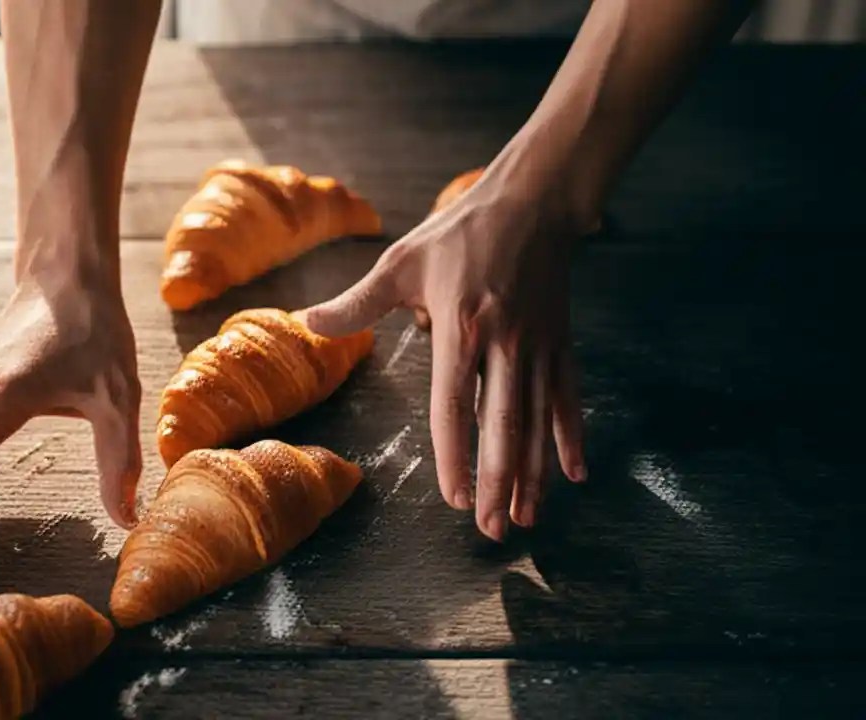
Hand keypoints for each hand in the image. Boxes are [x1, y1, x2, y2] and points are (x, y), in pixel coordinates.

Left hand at [304, 168, 587, 540]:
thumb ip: (357, 301)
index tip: (453, 496)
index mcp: (460, 327)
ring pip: (538, 422)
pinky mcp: (560, 343)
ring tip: (525, 518)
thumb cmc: (459, 233)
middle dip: (497, 482)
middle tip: (490, 529)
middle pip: (502, 425)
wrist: (532, 203)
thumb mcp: (401, 261)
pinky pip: (567, 399)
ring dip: (532, 473)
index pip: (455, 404)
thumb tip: (305, 323)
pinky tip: (572, 476)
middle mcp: (504, 344)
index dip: (455, 455)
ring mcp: (537, 346)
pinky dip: (570, 437)